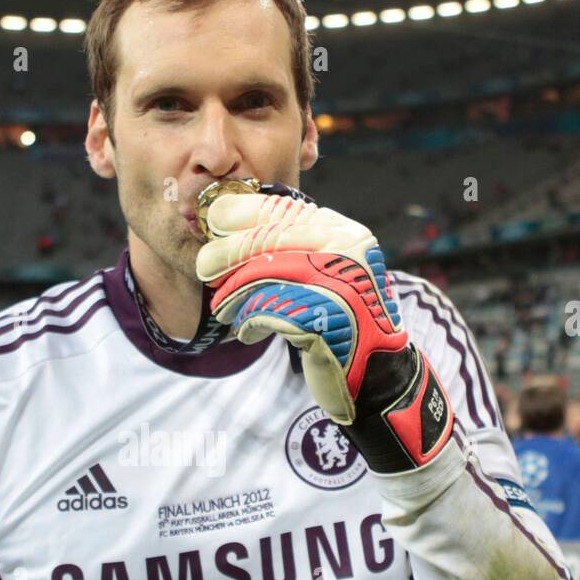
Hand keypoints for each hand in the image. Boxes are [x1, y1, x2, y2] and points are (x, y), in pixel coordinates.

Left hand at [196, 191, 453, 471]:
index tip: (217, 223)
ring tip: (224, 308)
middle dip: (225, 253)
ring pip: (259, 274)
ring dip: (232, 293)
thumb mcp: (325, 270)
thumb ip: (292, 245)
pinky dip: (249, 322)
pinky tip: (248, 332)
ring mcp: (335, 284)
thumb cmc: (338, 318)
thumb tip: (226, 220)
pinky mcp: (321, 320)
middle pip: (265, 239)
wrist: (373, 371)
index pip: (282, 208)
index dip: (241, 212)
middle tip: (205, 269)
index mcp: (345, 233)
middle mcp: (345, 252)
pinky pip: (264, 311)